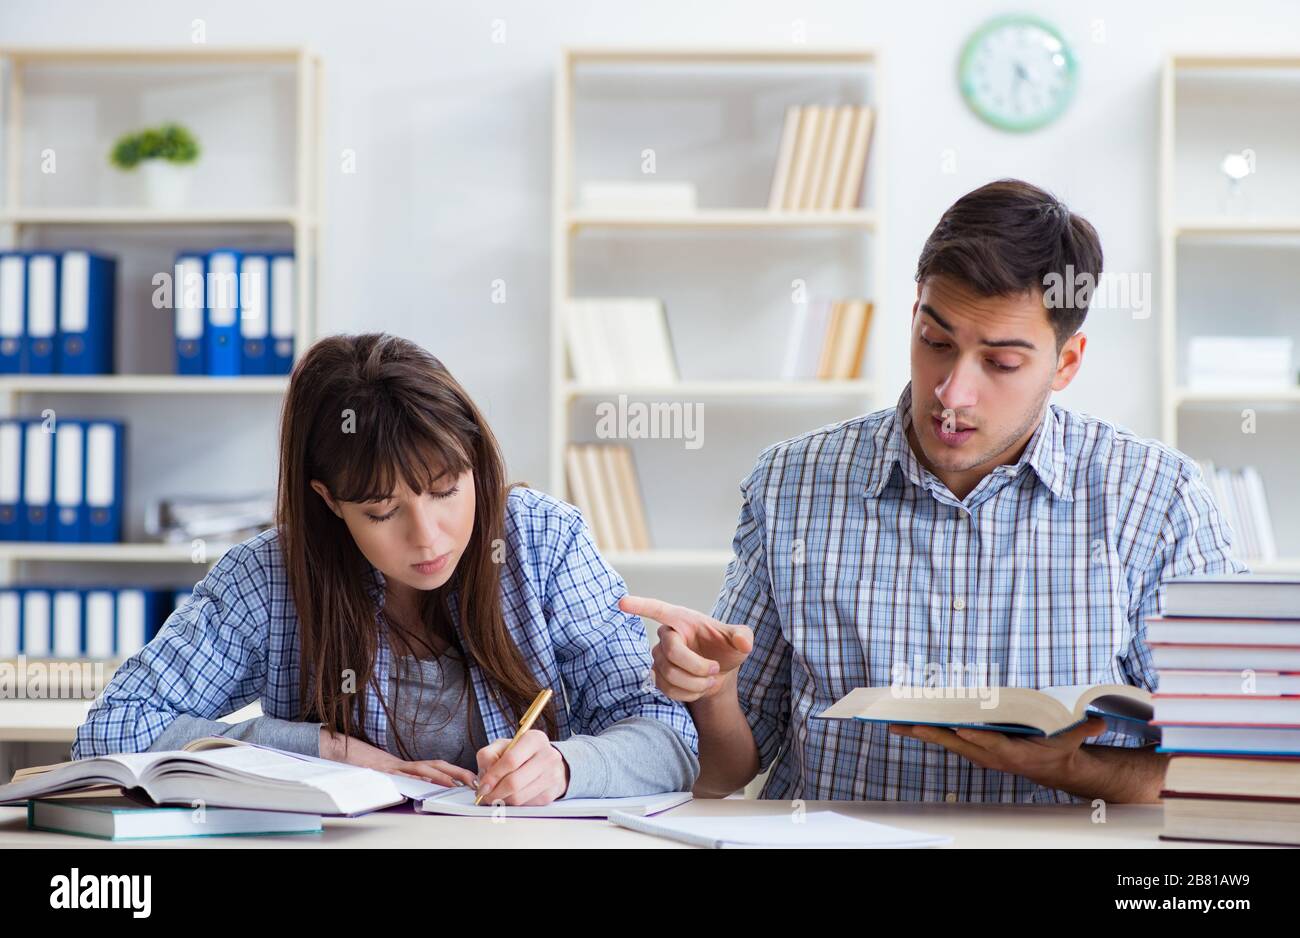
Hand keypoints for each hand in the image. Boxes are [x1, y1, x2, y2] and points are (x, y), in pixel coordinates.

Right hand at [319, 728, 477, 787]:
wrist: (342, 753)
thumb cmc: (364, 766)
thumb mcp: (388, 774)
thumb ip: (404, 778)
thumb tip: (425, 787)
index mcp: (407, 766)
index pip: (436, 767)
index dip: (454, 772)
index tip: (471, 778)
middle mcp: (404, 765)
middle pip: (435, 765)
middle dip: (456, 773)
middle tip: (473, 780)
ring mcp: (394, 766)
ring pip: (422, 769)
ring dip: (440, 776)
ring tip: (455, 783)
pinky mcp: (383, 769)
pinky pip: (400, 773)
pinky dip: (413, 778)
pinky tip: (424, 783)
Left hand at [474, 730, 568, 805]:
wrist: (545, 762)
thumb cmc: (520, 753)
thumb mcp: (502, 747)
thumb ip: (487, 757)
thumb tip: (484, 780)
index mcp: (534, 739)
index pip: (510, 760)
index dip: (493, 776)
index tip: (482, 786)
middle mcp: (547, 756)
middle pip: (514, 782)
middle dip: (495, 793)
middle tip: (485, 796)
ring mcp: (552, 776)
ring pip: (518, 798)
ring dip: (502, 800)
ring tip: (495, 796)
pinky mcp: (550, 794)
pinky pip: (525, 805)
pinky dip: (513, 804)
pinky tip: (510, 796)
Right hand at [620, 594, 753, 702]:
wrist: (718, 673)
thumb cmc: (725, 649)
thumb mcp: (739, 640)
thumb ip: (743, 636)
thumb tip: (744, 642)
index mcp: (682, 619)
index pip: (658, 610)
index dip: (640, 606)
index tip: (622, 603)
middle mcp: (666, 636)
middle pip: (672, 653)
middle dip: (696, 667)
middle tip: (714, 669)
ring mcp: (659, 657)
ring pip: (669, 674)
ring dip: (695, 683)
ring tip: (709, 680)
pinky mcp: (657, 677)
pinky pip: (667, 689)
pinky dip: (688, 693)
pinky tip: (698, 688)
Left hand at [887, 716, 1108, 794]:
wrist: (1050, 767)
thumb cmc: (1057, 749)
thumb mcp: (1071, 740)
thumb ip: (1082, 730)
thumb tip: (1099, 721)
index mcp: (1012, 753)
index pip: (991, 745)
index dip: (976, 738)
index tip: (958, 728)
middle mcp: (990, 756)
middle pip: (957, 743)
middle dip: (932, 734)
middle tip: (908, 724)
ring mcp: (978, 753)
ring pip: (945, 742)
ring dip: (919, 733)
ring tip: (893, 723)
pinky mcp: (972, 749)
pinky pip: (945, 739)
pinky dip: (926, 731)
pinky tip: (906, 723)